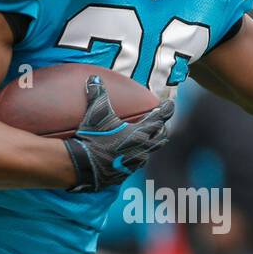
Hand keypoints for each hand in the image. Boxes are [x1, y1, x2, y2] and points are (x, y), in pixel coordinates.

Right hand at [63, 75, 174, 191]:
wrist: (82, 167)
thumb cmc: (91, 138)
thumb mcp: (95, 114)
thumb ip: (97, 94)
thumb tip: (94, 78)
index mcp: (139, 133)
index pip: (159, 119)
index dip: (166, 110)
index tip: (170, 105)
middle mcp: (141, 150)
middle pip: (160, 138)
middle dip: (162, 129)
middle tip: (160, 123)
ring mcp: (134, 164)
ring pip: (149, 153)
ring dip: (149, 145)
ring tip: (145, 140)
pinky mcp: (124, 175)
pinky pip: (135, 165)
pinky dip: (135, 158)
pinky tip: (129, 156)